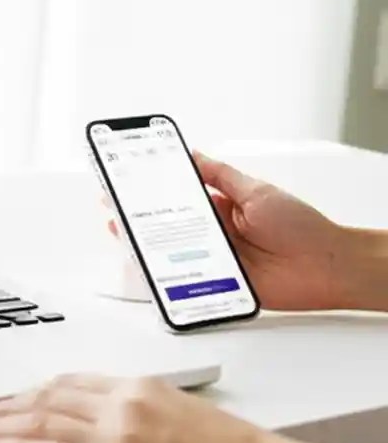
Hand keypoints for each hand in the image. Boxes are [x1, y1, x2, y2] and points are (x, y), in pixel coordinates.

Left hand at [0, 374, 296, 442]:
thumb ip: (138, 415)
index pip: (68, 381)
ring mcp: (116, 433)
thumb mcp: (181, 418)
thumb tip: (108, 427)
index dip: (29, 390)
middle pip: (45, 396)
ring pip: (39, 419)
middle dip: (3, 404)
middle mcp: (122, 402)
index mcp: (138, 387)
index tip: (7, 397)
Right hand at [107, 152, 347, 309]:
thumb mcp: (257, 192)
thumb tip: (192, 156)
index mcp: (222, 208)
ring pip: (173, 253)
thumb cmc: (300, 226)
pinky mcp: (218, 285)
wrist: (326, 266)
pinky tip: (151, 268)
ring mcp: (214, 260)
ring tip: (124, 234)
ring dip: (149, 246)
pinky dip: (168, 276)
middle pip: (171, 226)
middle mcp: (214, 234)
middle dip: (142, 218)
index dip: (155, 191)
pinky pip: (187, 281)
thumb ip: (222, 176)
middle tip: (115, 209)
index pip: (180, 197)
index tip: (130, 182)